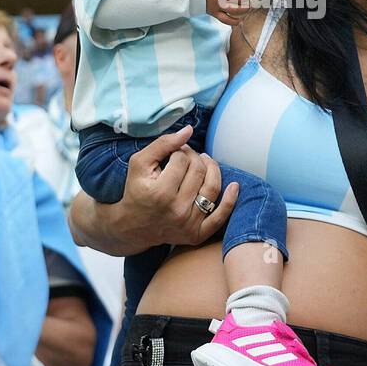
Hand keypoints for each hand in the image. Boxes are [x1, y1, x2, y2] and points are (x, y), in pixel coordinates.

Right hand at [121, 124, 237, 246]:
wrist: (132, 227)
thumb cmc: (135, 191)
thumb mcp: (139, 163)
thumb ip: (162, 144)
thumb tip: (188, 131)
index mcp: (160, 192)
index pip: (182, 159)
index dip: (179, 150)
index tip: (174, 152)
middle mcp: (176, 209)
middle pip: (199, 171)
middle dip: (195, 157)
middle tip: (187, 156)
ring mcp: (188, 224)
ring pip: (212, 187)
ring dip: (212, 169)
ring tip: (204, 162)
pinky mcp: (196, 234)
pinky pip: (220, 216)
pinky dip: (230, 200)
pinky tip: (234, 185)